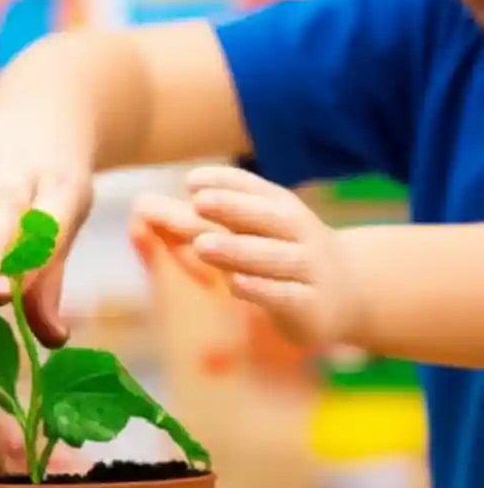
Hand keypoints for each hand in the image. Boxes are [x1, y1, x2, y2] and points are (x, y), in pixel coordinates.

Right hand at [0, 120, 93, 347]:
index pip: (47, 226)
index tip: (4, 295)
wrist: (41, 122)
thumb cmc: (51, 194)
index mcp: (65, 188)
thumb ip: (49, 282)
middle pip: (6, 209)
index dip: (25, 260)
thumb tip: (53, 339)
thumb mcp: (65, 227)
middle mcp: (26, 170)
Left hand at [134, 166, 361, 347]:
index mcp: (280, 209)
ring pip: (275, 257)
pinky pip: (286, 295)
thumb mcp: (242, 234)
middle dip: (234, 207)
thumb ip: (191, 223)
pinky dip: (263, 289)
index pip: (255, 189)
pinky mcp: (310, 305)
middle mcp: (297, 233)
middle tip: (198, 202)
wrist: (348, 294)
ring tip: (203, 244)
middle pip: (267, 217)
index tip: (192, 181)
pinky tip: (236, 285)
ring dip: (239, 250)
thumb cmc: (279, 256)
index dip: (227, 184)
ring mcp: (308, 269)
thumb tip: (139, 206)